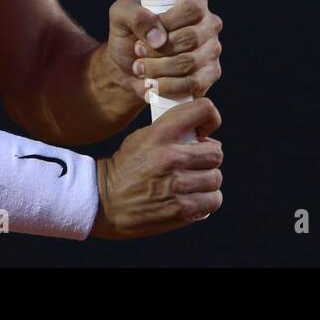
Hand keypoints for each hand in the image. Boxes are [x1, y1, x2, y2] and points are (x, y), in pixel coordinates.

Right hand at [91, 98, 223, 238]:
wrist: (103, 201)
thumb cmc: (125, 168)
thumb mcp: (142, 137)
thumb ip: (171, 131)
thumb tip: (205, 139)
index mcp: (161, 133)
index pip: (204, 110)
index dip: (211, 119)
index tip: (204, 132)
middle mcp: (171, 157)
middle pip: (216, 152)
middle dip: (208, 158)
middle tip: (195, 164)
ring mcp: (177, 185)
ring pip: (215, 178)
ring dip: (206, 181)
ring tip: (192, 183)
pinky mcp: (181, 209)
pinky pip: (213, 200)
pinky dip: (207, 200)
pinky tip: (193, 199)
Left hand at [106, 0, 223, 105]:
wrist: (130, 66)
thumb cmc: (130, 35)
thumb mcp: (121, 16)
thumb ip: (135, 15)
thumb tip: (158, 36)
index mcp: (194, 2)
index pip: (193, 8)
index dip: (168, 22)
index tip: (148, 32)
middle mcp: (209, 25)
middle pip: (190, 38)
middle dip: (157, 50)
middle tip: (138, 51)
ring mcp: (212, 51)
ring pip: (189, 63)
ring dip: (158, 69)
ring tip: (140, 68)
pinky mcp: (209, 75)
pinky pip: (192, 84)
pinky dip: (166, 86)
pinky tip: (152, 85)